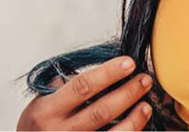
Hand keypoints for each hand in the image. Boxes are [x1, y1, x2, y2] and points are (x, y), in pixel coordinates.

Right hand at [16, 56, 153, 130]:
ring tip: (147, 105)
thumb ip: (71, 86)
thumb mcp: (45, 101)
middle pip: (100, 112)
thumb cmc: (41, 122)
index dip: (108, 73)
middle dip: (127, 93)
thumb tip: (111, 67)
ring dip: (133, 120)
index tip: (130, 62)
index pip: (82, 86)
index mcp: (46, 110)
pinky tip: (138, 125)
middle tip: (145, 79)